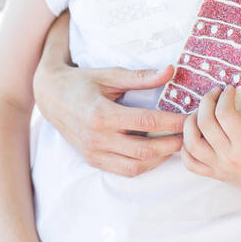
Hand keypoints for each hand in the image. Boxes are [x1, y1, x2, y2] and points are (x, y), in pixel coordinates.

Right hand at [33, 61, 184, 177]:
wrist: (50, 96)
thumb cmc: (82, 81)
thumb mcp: (110, 74)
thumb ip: (141, 76)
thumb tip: (171, 71)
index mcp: (102, 114)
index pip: (147, 122)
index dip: (173, 122)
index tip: (190, 117)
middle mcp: (97, 138)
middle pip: (145, 150)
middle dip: (172, 144)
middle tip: (189, 135)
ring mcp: (94, 152)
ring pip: (136, 166)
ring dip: (160, 159)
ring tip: (175, 145)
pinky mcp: (92, 160)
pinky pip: (124, 170)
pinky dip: (143, 165)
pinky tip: (155, 153)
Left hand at [180, 86, 240, 203]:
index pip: (225, 113)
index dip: (225, 96)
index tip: (230, 89)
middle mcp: (229, 157)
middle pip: (205, 123)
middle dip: (207, 101)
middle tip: (215, 93)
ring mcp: (219, 167)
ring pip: (191, 142)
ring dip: (190, 122)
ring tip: (201, 112)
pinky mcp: (214, 174)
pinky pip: (190, 163)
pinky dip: (186, 147)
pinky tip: (194, 134)